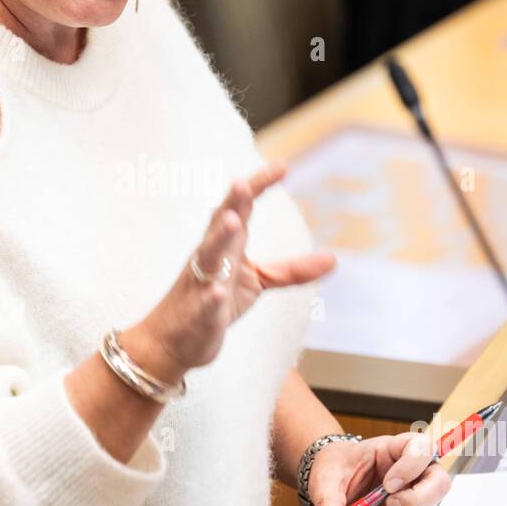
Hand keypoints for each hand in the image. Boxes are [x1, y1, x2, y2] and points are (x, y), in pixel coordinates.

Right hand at [138, 160, 335, 374]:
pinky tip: (219, 294)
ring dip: (219, 238)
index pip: (242, 208)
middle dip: (231, 203)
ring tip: (233, 222)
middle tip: (242, 182)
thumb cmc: (214, 302)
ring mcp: (202, 284)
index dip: (259, 185)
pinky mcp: (199, 314)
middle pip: (220, 223)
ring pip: (208, 256)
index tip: (283, 165)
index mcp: (227, 245)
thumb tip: (333, 258)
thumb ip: (291, 270)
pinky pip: (205, 303)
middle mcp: (212, 258)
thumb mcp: (257, 282)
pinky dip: (211, 298)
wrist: (174, 340)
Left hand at [309, 431, 452, 505]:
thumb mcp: (326, 477)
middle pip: (440, 483)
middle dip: (417, 501)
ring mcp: (416, 497)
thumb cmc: (337, 468)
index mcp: (395, 449)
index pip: (421, 448)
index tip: (388, 484)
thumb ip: (327, 499)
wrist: (335, 483)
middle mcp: (413, 473)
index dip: (412, 466)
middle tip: (389, 505)